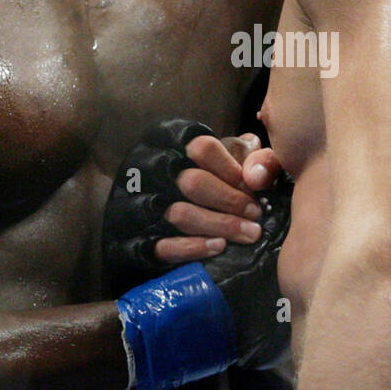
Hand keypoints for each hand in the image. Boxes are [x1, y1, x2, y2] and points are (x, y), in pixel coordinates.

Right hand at [101, 120, 266, 294]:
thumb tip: (258, 171)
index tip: (252, 186)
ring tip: (248, 233)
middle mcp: (146, 169)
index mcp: (166, 142)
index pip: (202, 148)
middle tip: (256, 213)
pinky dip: (194, 247)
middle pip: (192, 182)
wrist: (142, 215)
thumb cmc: (193, 179)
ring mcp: (135, 204)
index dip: (231, 168)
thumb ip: (244, 156)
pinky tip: (219, 247)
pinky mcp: (132, 239)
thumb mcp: (215, 158)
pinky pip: (164, 246)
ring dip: (220, 225)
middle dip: (230, 200)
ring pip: (179, 214)